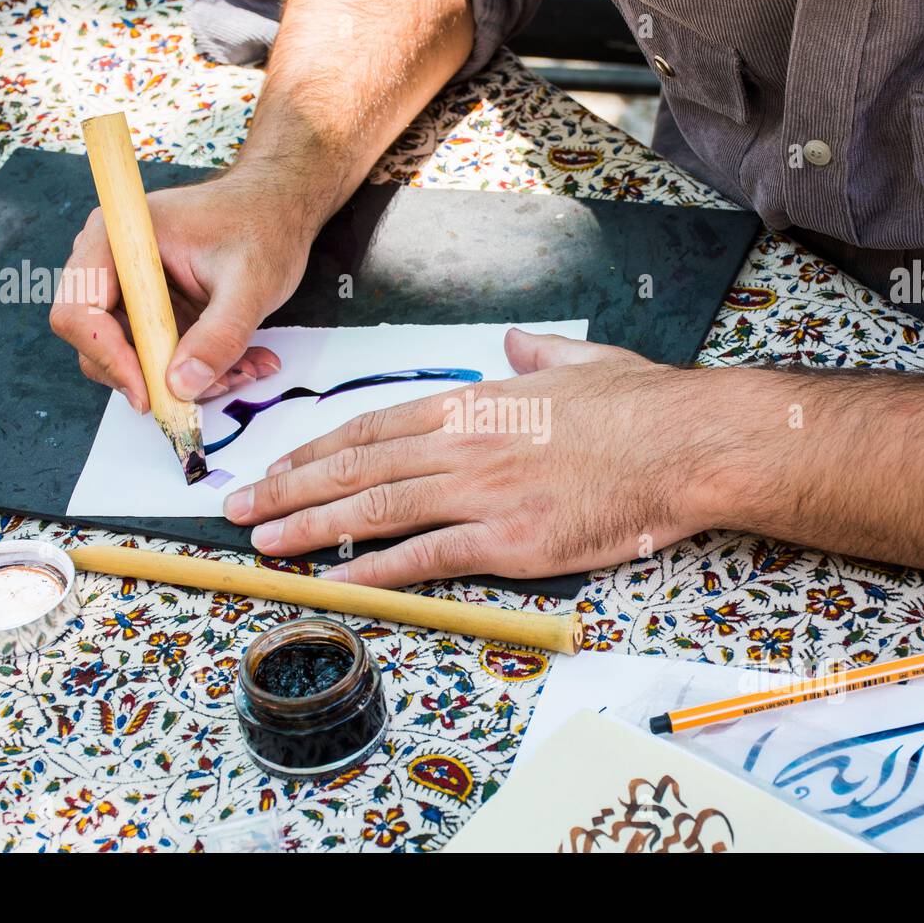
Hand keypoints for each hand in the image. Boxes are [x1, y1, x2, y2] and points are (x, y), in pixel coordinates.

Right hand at [49, 166, 316, 410]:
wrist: (277, 210)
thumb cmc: (261, 228)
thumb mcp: (250, 283)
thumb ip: (219, 335)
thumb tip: (181, 385)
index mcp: (118, 238)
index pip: (78, 310)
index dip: (107, 357)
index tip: (151, 393)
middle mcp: (111, 264)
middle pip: (97, 343)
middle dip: (152, 377)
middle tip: (210, 390)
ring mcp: (129, 290)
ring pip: (132, 359)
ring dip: (183, 380)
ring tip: (242, 371)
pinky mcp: (152, 312)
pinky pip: (159, 357)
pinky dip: (197, 370)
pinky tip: (242, 364)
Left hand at [222, 329, 727, 586]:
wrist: (686, 445)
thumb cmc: (639, 405)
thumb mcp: (580, 362)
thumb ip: (536, 354)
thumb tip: (517, 342)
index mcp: (475, 401)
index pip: (372, 425)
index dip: (315, 448)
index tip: (277, 464)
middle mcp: (464, 444)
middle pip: (356, 466)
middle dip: (288, 488)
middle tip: (237, 506)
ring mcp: (482, 493)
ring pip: (376, 509)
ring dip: (312, 528)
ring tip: (263, 544)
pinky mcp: (510, 543)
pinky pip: (427, 558)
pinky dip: (375, 570)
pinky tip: (335, 580)